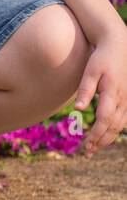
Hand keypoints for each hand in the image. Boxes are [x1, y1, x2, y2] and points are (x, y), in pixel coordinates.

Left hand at [73, 31, 126, 153]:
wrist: (118, 46)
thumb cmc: (101, 58)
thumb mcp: (90, 71)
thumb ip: (85, 89)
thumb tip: (77, 108)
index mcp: (112, 93)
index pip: (104, 120)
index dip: (96, 134)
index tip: (86, 145)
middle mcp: (123, 99)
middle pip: (112, 126)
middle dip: (100, 141)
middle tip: (87, 153)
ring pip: (119, 125)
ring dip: (107, 138)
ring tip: (93, 149)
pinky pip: (123, 119)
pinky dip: (114, 130)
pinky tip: (105, 137)